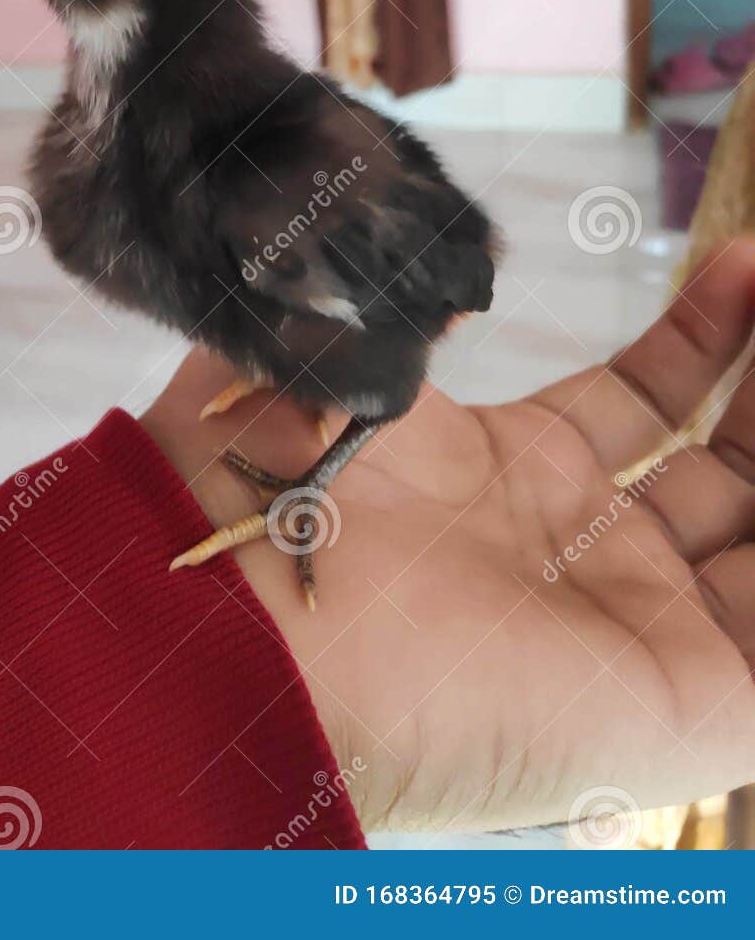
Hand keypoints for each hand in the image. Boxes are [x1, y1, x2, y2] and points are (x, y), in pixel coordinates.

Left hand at [143, 239, 754, 835]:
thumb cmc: (277, 490)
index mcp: (513, 480)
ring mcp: (646, 630)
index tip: (744, 258)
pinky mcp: (694, 707)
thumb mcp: (344, 364)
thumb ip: (409, 310)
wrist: (259, 622)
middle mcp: (589, 554)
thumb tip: (461, 267)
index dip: (702, 337)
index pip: (643, 403)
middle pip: (729, 467)